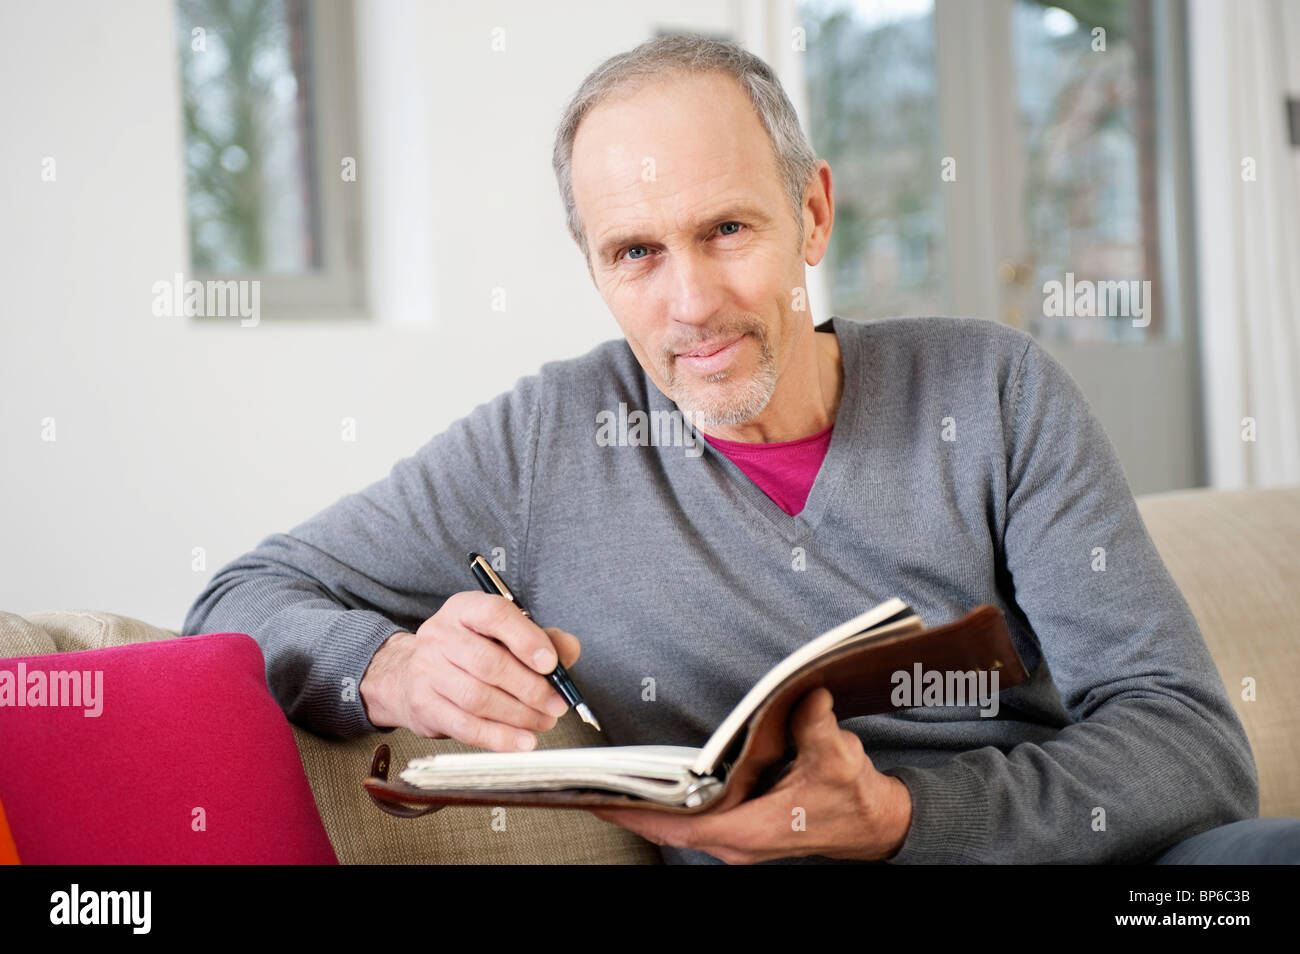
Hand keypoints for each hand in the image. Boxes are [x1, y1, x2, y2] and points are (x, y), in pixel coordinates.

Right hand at [359, 591, 580, 751]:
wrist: (409, 675)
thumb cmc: (469, 652)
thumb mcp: (502, 635)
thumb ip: (541, 638)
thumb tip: (569, 649)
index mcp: (464, 609)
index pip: (495, 615)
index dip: (526, 640)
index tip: (551, 664)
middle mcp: (440, 635)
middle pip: (489, 663)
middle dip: (530, 688)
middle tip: (557, 705)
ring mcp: (426, 670)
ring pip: (478, 698)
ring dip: (518, 715)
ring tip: (543, 722)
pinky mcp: (423, 706)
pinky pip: (466, 726)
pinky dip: (498, 738)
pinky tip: (521, 742)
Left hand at [588, 688, 911, 862]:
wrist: (878, 825)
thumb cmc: (854, 801)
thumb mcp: (838, 760)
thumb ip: (816, 727)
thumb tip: (804, 694)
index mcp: (749, 831)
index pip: (678, 825)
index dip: (637, 812)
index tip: (599, 799)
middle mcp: (736, 840)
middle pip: (667, 826)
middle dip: (628, 806)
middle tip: (587, 783)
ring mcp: (738, 836)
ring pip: (679, 823)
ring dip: (646, 804)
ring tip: (609, 778)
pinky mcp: (744, 826)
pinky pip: (695, 815)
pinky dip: (671, 800)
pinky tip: (656, 777)